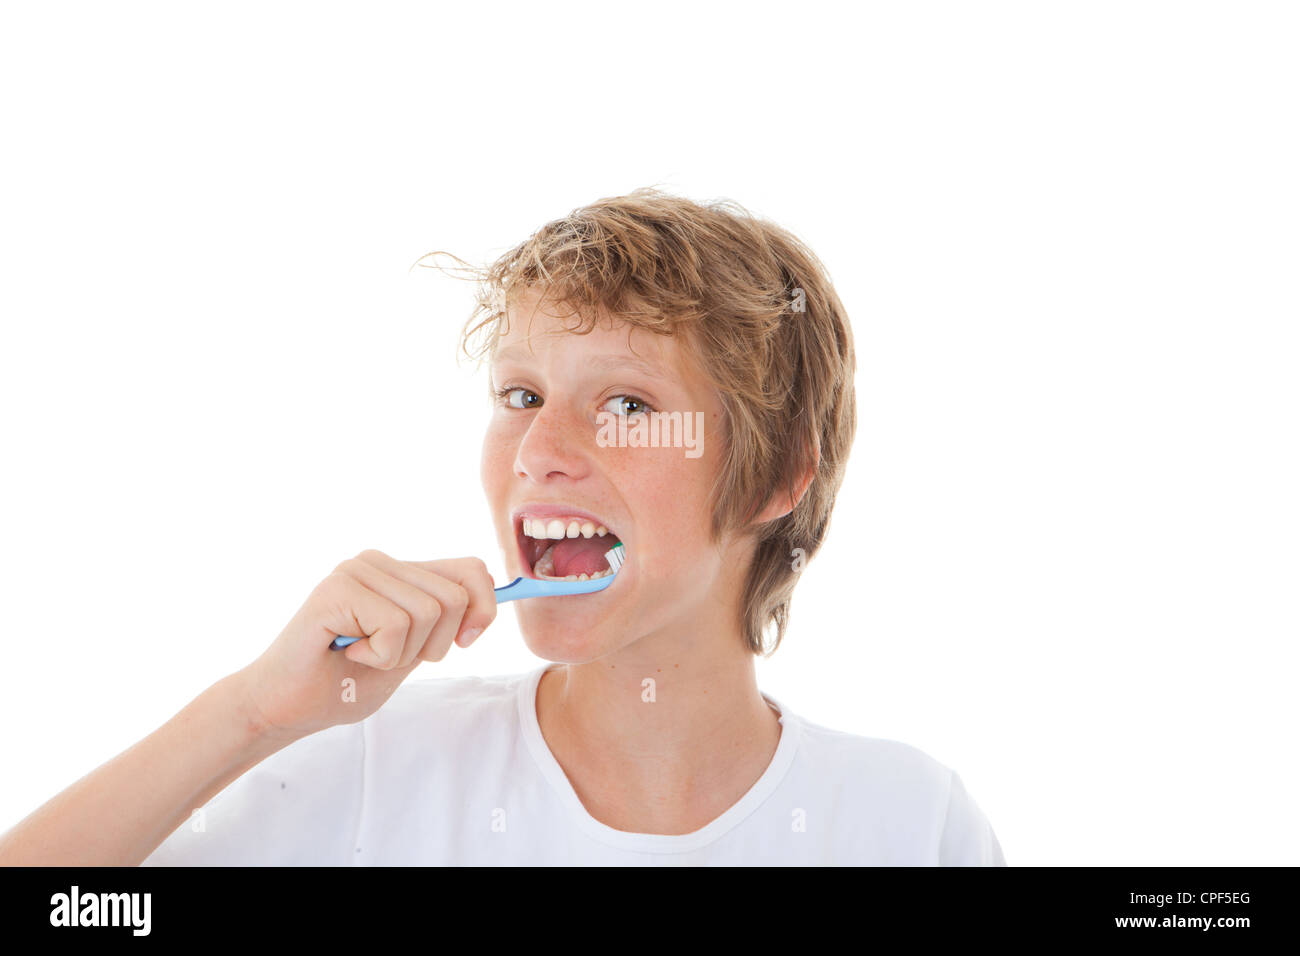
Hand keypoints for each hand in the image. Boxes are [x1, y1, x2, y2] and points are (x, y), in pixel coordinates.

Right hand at [235, 551, 497, 741]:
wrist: (285, 708)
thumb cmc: (345, 683)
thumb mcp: (413, 651)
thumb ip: (446, 623)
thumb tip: (493, 602)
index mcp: (400, 572)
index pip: (472, 570)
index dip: (483, 609)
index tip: (463, 642)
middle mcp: (379, 561)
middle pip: (455, 598)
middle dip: (432, 645)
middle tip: (385, 656)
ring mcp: (356, 570)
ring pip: (428, 612)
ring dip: (400, 653)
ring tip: (362, 654)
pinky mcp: (337, 588)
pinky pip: (395, 625)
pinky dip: (379, 655)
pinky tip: (346, 653)